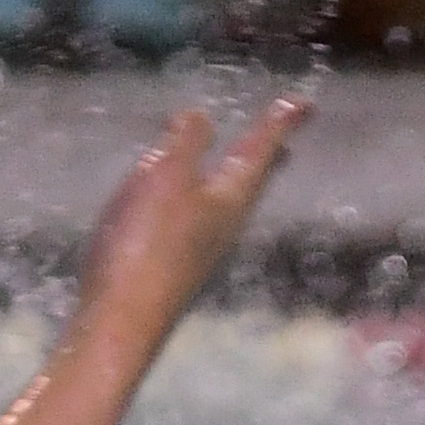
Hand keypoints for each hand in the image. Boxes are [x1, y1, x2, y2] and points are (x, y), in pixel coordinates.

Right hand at [75, 100, 309, 338]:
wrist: (119, 319)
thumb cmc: (147, 243)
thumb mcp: (167, 178)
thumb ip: (185, 144)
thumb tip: (202, 117)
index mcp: (229, 199)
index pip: (260, 150)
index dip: (279, 123)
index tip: (305, 104)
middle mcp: (224, 225)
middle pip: (249, 182)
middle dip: (264, 157)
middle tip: (285, 140)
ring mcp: (200, 249)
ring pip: (226, 201)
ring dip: (236, 177)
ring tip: (242, 163)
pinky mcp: (174, 267)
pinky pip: (198, 218)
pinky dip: (203, 198)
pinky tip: (188, 201)